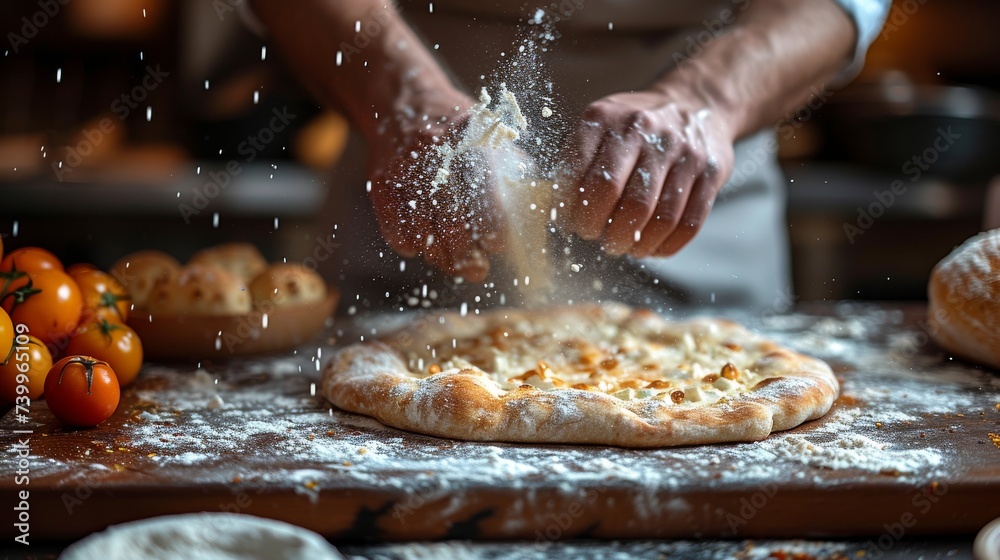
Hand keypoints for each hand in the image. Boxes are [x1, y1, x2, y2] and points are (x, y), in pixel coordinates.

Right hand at [366, 90, 503, 282]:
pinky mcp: (381, 182)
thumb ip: (513, 166)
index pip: (483, 189)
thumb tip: (535, 204)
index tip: (497, 244)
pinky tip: (421, 248)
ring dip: (439, 255)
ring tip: (454, 264)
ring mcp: (403, 169)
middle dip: (465, 252)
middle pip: (450, 217)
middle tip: (477, 269)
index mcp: (469, 140)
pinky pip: (392, 224)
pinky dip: (408, 243)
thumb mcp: (490, 133)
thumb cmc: (458, 128)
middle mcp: (434, 153)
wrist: (404, 104)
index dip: (491, 223)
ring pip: (421, 227)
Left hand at [563, 89, 735, 257]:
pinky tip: (651, 248)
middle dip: (601, 229)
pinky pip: (689, 222)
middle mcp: (645, 130)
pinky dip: (666, 245)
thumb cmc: (634, 125)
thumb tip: (557, 211)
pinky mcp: (710, 172)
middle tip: (596, 238)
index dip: (573, 210)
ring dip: (635, 243)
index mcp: (606, 118)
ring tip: (622, 246)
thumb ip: (576, 161)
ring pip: (657, 216)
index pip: (582, 175)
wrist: (695, 102)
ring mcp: (682, 151)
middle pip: (619, 197)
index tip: (570, 224)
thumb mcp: (598, 125)